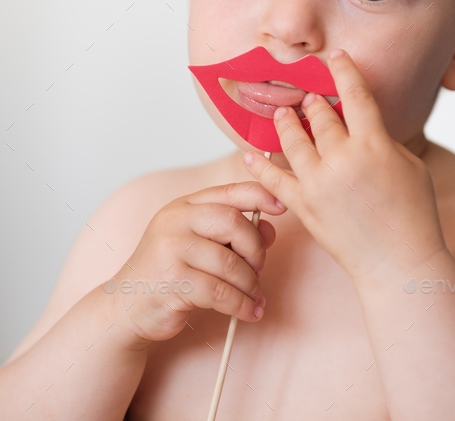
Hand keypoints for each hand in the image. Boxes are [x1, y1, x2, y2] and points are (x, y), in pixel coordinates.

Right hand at [109, 183, 285, 347]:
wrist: (125, 306)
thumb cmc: (168, 271)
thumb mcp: (198, 243)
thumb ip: (232, 232)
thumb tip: (271, 227)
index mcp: (184, 205)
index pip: (229, 192)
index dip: (259, 195)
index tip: (281, 207)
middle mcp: (176, 220)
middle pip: (233, 223)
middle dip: (255, 248)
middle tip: (259, 268)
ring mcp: (171, 249)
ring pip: (229, 262)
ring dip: (250, 283)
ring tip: (255, 296)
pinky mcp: (172, 282)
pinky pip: (220, 292)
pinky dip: (241, 304)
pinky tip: (249, 311)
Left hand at [244, 49, 445, 285]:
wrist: (399, 263)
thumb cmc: (415, 214)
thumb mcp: (409, 165)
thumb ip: (381, 140)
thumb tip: (357, 124)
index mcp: (374, 144)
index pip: (355, 94)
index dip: (344, 70)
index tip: (335, 56)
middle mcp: (343, 158)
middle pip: (319, 115)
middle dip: (312, 100)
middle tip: (306, 95)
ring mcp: (320, 182)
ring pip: (292, 140)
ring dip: (286, 122)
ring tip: (282, 113)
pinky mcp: (304, 206)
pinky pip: (274, 179)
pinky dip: (259, 165)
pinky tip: (250, 153)